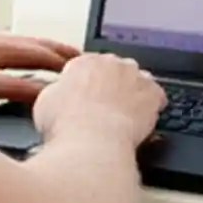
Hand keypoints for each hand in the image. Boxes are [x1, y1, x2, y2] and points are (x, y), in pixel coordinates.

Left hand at [0, 32, 79, 103]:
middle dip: (61, 52)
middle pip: (36, 45)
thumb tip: (44, 91)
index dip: (66, 62)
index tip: (86, 68)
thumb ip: (14, 87)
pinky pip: (10, 51)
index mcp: (0, 46)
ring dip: (44, 52)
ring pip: (23, 46)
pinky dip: (26, 55)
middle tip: (82, 58)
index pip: (43, 53)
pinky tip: (20, 62)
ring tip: (59, 58)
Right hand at [33, 53, 166, 147]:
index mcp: (83, 62)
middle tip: (106, 109)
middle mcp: (110, 62)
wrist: (92, 141)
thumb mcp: (45, 102)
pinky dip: (152, 107)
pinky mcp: (152, 92)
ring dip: (133, 93)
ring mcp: (134, 75)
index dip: (90, 85)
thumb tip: (58, 94)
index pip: (90, 66)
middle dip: (112, 86)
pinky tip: (144, 121)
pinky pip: (157, 96)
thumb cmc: (66, 125)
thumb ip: (55, 91)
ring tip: (125, 116)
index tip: (89, 98)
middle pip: (115, 70)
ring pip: (138, 80)